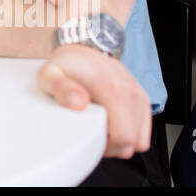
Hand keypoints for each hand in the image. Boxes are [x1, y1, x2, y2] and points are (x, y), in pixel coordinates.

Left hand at [38, 43, 151, 157]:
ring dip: (122, 140)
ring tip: (101, 127)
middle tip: (92, 132)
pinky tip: (112, 123)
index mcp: (112, 89)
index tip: (90, 138)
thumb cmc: (67, 65)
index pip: (123, 138)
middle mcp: (130, 92)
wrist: (82, 49)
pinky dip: (131, 133)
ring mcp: (138, 95)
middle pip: (132, 143)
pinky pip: (143, 131)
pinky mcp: (142, 99)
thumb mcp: (51, 75)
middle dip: (112, 146)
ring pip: (140, 139)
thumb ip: (61, 89)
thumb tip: (79, 103)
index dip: (105, 147)